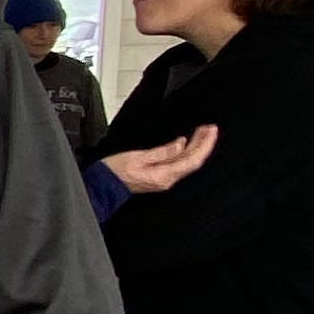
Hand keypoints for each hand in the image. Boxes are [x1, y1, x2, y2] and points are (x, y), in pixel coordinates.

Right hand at [100, 123, 218, 196]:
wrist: (102, 186)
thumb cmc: (114, 172)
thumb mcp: (138, 157)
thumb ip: (162, 152)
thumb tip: (180, 145)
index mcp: (164, 175)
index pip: (192, 159)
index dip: (204, 145)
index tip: (211, 130)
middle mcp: (167, 179)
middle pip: (192, 160)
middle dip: (203, 143)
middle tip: (210, 127)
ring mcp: (163, 178)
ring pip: (186, 161)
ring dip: (196, 146)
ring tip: (201, 132)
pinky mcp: (158, 176)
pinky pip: (178, 163)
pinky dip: (185, 151)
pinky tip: (185, 143)